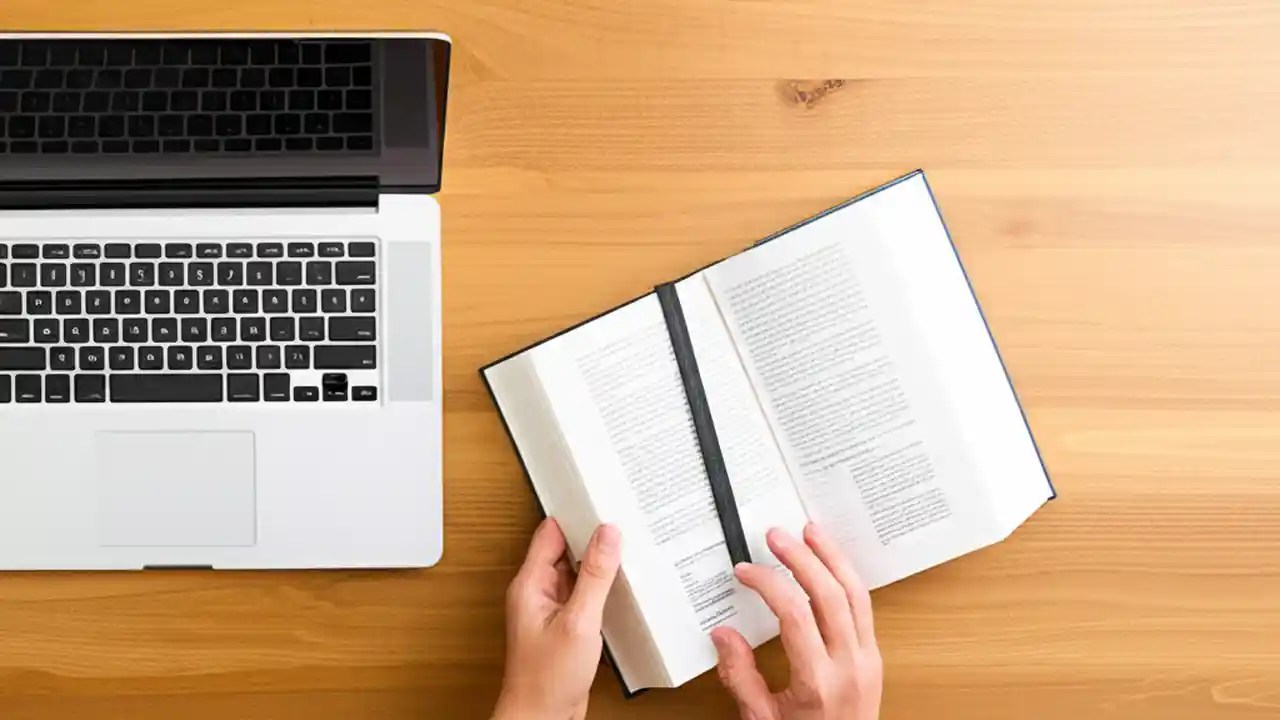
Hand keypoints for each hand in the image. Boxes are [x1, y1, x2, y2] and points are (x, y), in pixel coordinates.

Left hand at [492, 518, 621, 719]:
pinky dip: (600, 592)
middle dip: (593, 541)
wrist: (543, 717)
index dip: (575, 517)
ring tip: (627, 558)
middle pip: (566, 551)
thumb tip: (607, 536)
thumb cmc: (546, 679)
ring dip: (599, 569)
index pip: (551, 533)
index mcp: (530, 584)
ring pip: (577, 574)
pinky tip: (619, 592)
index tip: (602, 507)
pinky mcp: (564, 626)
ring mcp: (551, 610)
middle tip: (622, 530)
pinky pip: (583, 597)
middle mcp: (538, 593)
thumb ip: (594, 576)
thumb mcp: (578, 621)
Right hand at [711, 523, 882, 719]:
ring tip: (811, 533)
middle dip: (801, 557)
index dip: (768, 584)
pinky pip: (864, 607)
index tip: (746, 572)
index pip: (794, 614)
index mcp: (817, 682)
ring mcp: (867, 660)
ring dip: (832, 558)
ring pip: (855, 594)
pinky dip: (847, 579)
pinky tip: (831, 564)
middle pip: (829, 594)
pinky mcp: (874, 658)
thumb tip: (723, 635)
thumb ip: (740, 676)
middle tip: (777, 536)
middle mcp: (849, 666)